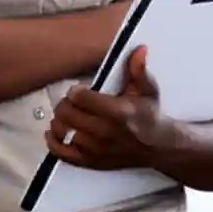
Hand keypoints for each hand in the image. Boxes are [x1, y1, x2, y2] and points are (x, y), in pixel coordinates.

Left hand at [46, 46, 175, 170]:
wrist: (160, 147)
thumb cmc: (150, 117)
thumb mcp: (147, 91)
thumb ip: (138, 70)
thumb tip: (139, 49)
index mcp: (117, 112)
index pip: (80, 97)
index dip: (76, 91)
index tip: (79, 90)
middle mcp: (104, 132)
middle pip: (67, 113)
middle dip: (66, 104)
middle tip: (72, 102)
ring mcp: (96, 149)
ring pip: (62, 131)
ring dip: (59, 121)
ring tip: (66, 115)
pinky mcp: (92, 162)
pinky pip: (63, 154)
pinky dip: (53, 143)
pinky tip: (54, 133)